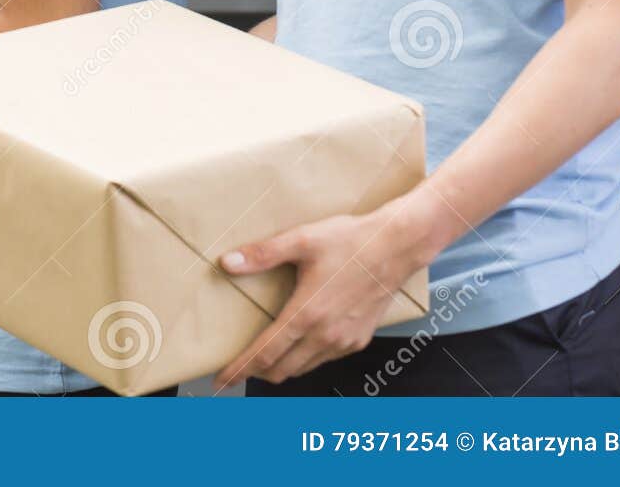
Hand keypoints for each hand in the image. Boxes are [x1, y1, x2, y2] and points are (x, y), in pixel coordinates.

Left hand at [213, 201, 438, 389]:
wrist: (396, 247)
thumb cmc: (350, 241)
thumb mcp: (301, 240)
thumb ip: (262, 254)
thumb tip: (227, 262)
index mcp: (306, 314)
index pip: (265, 354)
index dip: (240, 369)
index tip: (222, 379)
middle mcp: (325, 335)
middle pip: (281, 370)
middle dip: (256, 372)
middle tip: (238, 368)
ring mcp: (344, 341)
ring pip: (303, 368)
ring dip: (281, 368)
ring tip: (264, 358)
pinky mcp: (358, 340)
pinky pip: (324, 360)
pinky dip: (305, 360)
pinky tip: (298, 345)